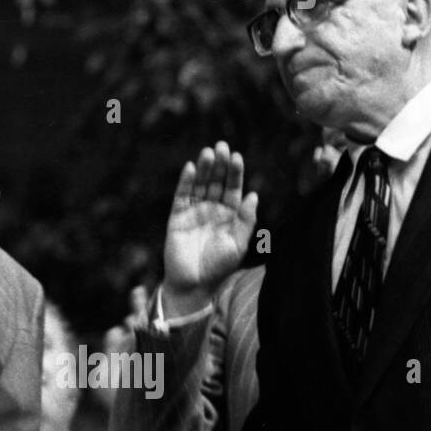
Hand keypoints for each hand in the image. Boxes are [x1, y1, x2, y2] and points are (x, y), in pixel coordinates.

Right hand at [161, 141, 257, 307]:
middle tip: (221, 146)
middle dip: (220, 165)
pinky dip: (186, 181)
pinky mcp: (177, 216)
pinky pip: (182, 195)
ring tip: (208, 152)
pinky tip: (192, 168)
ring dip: (204, 168)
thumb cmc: (218, 267)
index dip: (235, 173)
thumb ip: (246, 220)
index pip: (233, 188)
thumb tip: (254, 194)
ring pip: (200, 184)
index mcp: (229, 215)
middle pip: (217, 182)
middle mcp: (212, 210)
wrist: (193, 284)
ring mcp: (194, 211)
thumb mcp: (238, 244)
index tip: (236, 157)